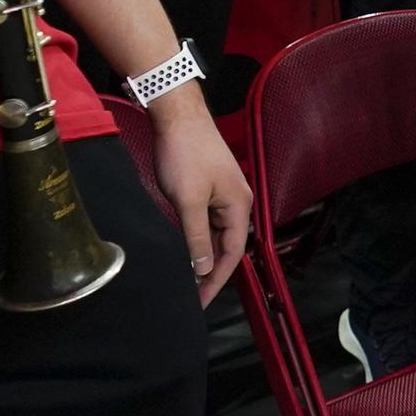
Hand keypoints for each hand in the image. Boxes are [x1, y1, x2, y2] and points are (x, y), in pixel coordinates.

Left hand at [145, 97, 251, 304]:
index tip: (200, 300)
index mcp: (239, 205)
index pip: (232, 254)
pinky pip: (204, 221)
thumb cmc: (186, 151)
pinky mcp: (207, 187)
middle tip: (190, 295)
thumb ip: (196, 238)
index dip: (216, 280)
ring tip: (184, 278)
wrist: (176, 114)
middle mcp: (236, 201)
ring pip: (214, 234)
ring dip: (200, 255)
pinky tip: (181, 249)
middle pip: (225, 246)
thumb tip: (201, 269)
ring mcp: (221, 194)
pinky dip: (195, 238)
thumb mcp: (188, 201)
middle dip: (209, 272)